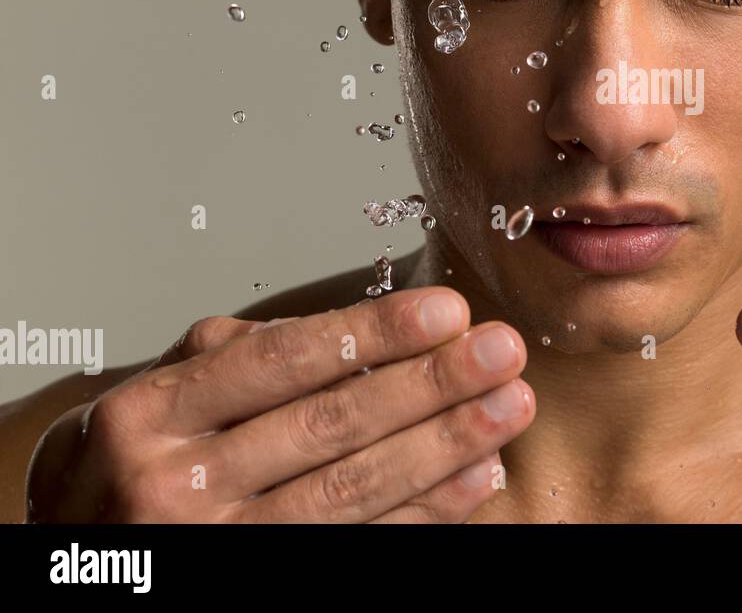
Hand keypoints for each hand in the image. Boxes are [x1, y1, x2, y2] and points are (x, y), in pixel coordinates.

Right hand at [26, 286, 534, 522]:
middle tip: (500, 352)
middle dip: (430, 385)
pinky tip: (475, 477)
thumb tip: (354, 330)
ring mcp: (220, 546)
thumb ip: (236, 356)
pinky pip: (359, 546)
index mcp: (151, 416)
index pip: (282, 363)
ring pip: (352, 491)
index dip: (373, 334)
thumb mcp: (150, 397)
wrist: (81, 563)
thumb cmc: (122, 469)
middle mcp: (179, 485)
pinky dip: (425, 513)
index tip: (446, 311)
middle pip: (330, 426)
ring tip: (508, 407)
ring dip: (443, 447)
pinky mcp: (261, 583)